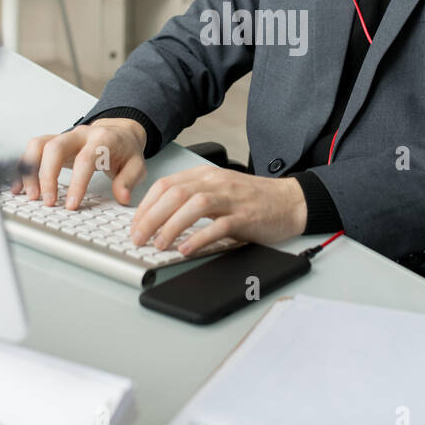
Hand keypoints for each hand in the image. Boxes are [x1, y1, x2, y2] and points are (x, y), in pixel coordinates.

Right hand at [13, 118, 146, 208]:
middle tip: (47, 201)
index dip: (77, 182)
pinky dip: (23, 169)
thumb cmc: (125, 150)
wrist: (119, 132)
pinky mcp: (53, 143)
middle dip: (47, 176)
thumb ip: (129, 180)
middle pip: (55, 148)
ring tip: (30, 196)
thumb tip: (122, 196)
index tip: (71, 204)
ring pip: (39, 146)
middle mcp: (79, 135)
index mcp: (101, 139)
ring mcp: (64, 137)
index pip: (85, 159)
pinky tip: (19, 187)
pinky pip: (33, 151)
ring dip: (30, 171)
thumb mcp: (137, 165)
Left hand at [128, 165, 307, 255]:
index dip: (145, 206)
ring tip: (158, 244)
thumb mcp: (219, 191)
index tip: (134, 225)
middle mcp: (216, 182)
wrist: (290, 201)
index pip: (166, 185)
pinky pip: (219, 225)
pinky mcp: (245, 217)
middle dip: (150, 217)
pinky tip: (186, 249)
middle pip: (175, 194)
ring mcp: (231, 198)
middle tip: (138, 238)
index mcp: (205, 175)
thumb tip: (158, 218)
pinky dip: (199, 238)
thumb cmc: (253, 199)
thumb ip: (192, 198)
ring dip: (171, 226)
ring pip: (194, 206)